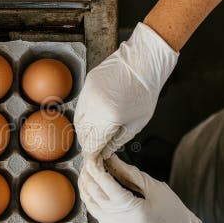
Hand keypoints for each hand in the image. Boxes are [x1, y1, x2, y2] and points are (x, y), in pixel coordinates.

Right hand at [75, 22, 177, 158]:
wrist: (143, 61)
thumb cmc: (145, 92)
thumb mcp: (137, 122)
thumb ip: (118, 140)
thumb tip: (104, 152)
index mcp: (108, 119)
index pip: (92, 144)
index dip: (93, 155)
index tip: (95, 161)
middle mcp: (93, 107)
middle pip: (82, 133)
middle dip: (88, 143)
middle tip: (96, 149)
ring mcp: (87, 94)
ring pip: (77, 120)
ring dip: (84, 130)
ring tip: (95, 134)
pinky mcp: (86, 84)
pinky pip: (80, 105)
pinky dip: (85, 115)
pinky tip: (95, 117)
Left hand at [79, 154, 223, 222]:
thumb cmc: (175, 216)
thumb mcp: (156, 190)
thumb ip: (131, 174)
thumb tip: (113, 160)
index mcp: (131, 209)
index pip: (104, 183)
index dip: (95, 168)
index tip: (92, 158)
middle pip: (93, 195)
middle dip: (87, 178)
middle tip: (87, 165)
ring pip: (94, 210)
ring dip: (90, 194)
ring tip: (90, 179)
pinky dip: (101, 210)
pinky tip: (105, 201)